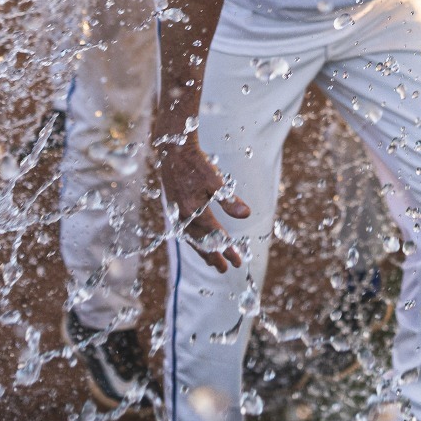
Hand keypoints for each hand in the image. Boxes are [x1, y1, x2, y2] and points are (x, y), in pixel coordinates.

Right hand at [157, 136, 249, 270]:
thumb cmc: (197, 164)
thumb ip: (229, 200)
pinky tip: (198, 241)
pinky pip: (185, 230)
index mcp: (195, 211)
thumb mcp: (216, 181)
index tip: (238, 262)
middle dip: (214, 256)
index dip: (227, 250)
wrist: (173, 151)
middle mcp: (184, 216)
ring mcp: (177, 213)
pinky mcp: (174, 208)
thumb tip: (246, 214)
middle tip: (225, 269)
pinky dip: (193, 240)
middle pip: (201, 243)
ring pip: (192, 238)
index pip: (215, 237)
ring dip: (203, 251)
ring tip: (212, 262)